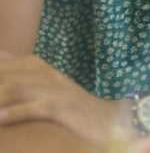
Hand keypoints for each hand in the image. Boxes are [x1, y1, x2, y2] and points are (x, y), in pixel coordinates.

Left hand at [0, 52, 128, 143]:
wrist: (108, 119)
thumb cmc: (68, 108)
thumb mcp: (40, 89)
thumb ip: (17, 80)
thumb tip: (2, 76)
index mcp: (34, 67)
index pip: (1, 61)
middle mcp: (42, 73)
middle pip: (2, 74)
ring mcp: (52, 89)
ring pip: (13, 88)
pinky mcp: (60, 106)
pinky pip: (34, 108)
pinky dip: (14, 113)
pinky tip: (0, 120)